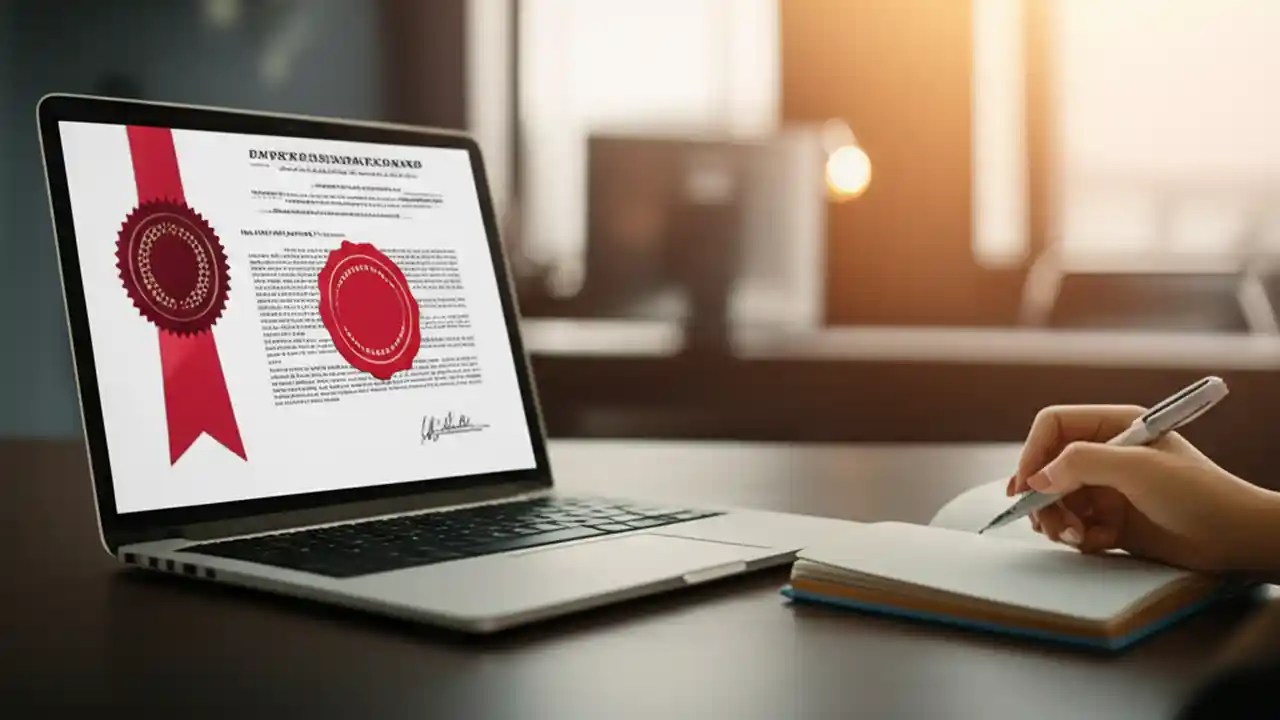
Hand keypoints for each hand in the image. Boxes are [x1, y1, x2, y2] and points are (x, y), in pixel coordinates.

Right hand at [1008, 404, 1279, 571]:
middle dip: (1043, 498)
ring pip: (1055, 499)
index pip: (1053, 426)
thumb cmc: (1197, 494)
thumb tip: (1035, 479)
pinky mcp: (1111, 519)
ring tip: (1077, 538)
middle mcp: (1106, 453)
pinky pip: (1074, 524)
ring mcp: (1107, 487)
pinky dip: (1078, 536)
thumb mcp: (1137, 469)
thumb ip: (1080, 463)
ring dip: (1057, 521)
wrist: (1235, 539)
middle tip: (1048, 524)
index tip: (1026, 488)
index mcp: (1113, 425)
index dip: (1033, 454)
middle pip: (1047, 467)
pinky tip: (1100, 542)